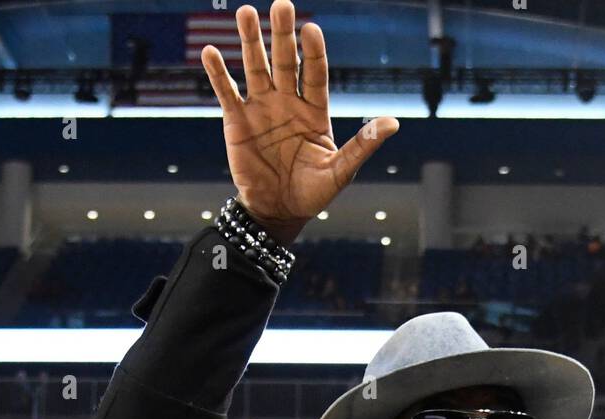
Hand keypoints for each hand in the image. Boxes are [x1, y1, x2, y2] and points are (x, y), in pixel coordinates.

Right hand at [201, 1, 398, 244]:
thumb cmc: (312, 194)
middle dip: (282, 34)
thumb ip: (362, 145)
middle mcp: (288, 101)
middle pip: (285, 60)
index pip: (314, 73)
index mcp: (314, 110)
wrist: (277, 212)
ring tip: (245, 12)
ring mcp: (261, 107)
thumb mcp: (340, 171)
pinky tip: (210, 50)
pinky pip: (227, 91)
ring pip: (255, 67)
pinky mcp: (237, 120)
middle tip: (281, 4)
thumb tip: (393, 123)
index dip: (313, 52)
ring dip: (250, 40)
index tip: (311, 29)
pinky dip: (218, 73)